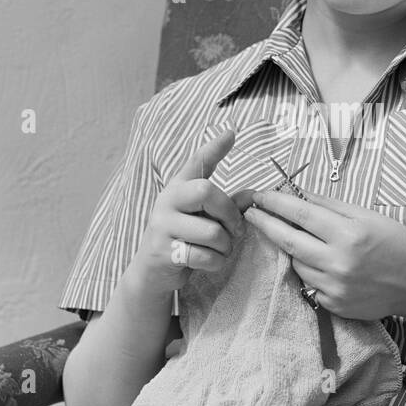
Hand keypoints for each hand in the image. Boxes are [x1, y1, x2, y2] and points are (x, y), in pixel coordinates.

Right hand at [132, 127, 252, 292]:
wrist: (152, 272)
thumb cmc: (184, 240)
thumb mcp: (203, 219)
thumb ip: (227, 206)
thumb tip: (253, 195)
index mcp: (178, 188)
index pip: (197, 162)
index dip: (214, 148)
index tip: (231, 133)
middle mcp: (167, 200)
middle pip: (207, 191)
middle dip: (230, 214)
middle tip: (235, 229)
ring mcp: (162, 225)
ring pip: (211, 232)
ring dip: (225, 246)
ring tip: (221, 249)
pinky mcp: (163, 251)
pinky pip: (204, 256)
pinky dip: (216, 262)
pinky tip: (210, 262)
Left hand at [242, 188, 405, 320]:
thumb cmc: (396, 243)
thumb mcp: (366, 216)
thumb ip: (328, 206)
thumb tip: (295, 194)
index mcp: (348, 234)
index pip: (300, 214)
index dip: (275, 203)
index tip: (259, 195)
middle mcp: (339, 262)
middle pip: (287, 240)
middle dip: (265, 224)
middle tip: (250, 212)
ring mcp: (334, 287)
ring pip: (296, 263)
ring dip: (292, 249)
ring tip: (304, 239)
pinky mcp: (334, 305)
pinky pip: (308, 283)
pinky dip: (309, 270)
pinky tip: (322, 263)